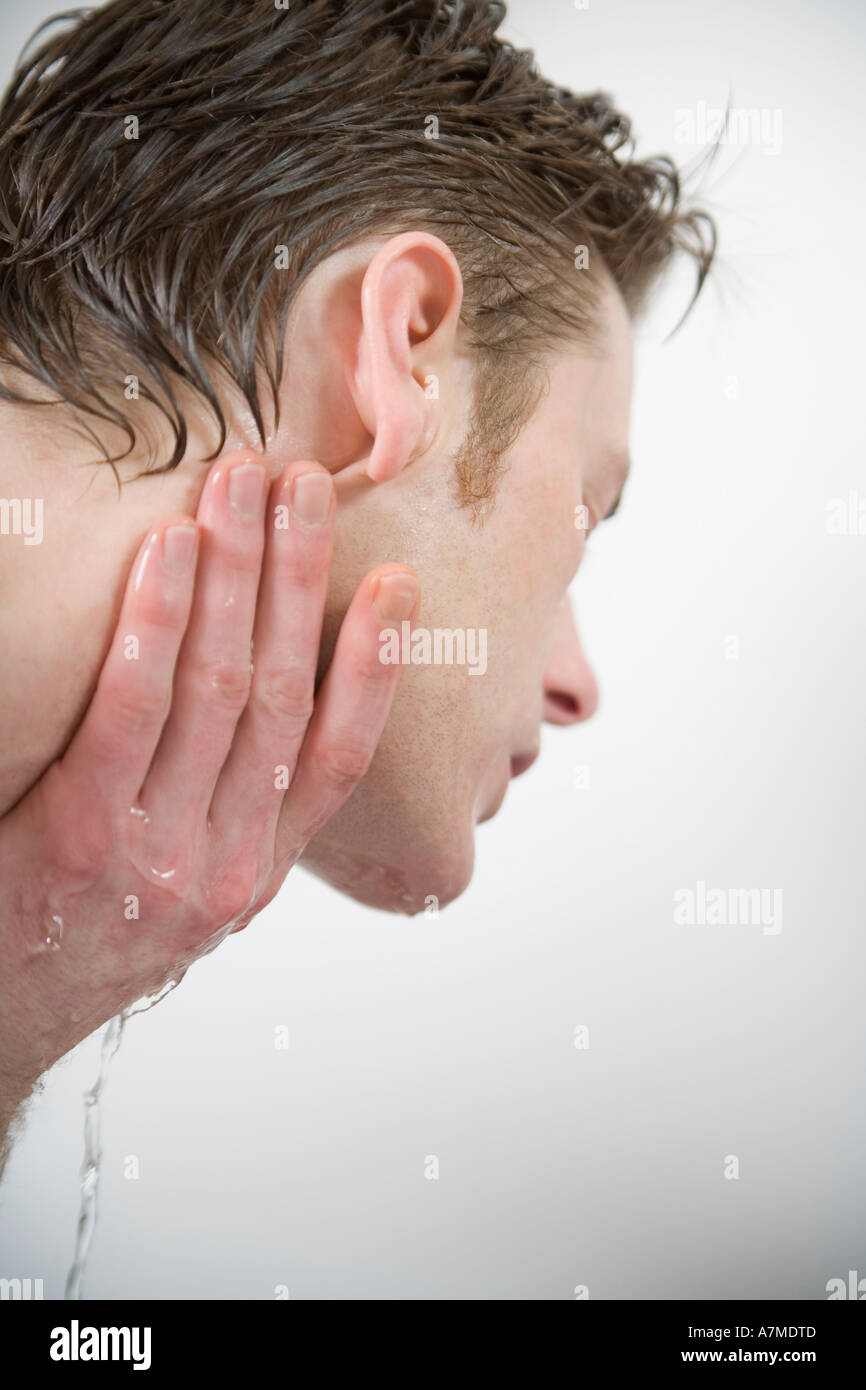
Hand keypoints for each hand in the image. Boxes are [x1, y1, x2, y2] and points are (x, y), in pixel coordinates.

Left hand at [0, 452, 418, 1131]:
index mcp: (260, 867)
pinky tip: (170, 552)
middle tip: (308, 483)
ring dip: (237, 576)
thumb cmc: (92, 936)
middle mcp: (227, 859)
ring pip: (220, 689)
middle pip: (284, 696)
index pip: (340, 755)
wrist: (6, 1021)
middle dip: (299, 580)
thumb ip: (230, 812)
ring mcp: (161, 849)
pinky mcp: (82, 833)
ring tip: (243, 484)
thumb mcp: (188, 892)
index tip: (400, 582)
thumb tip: (261, 700)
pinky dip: (158, 622)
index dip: (377, 665)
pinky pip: (131, 709)